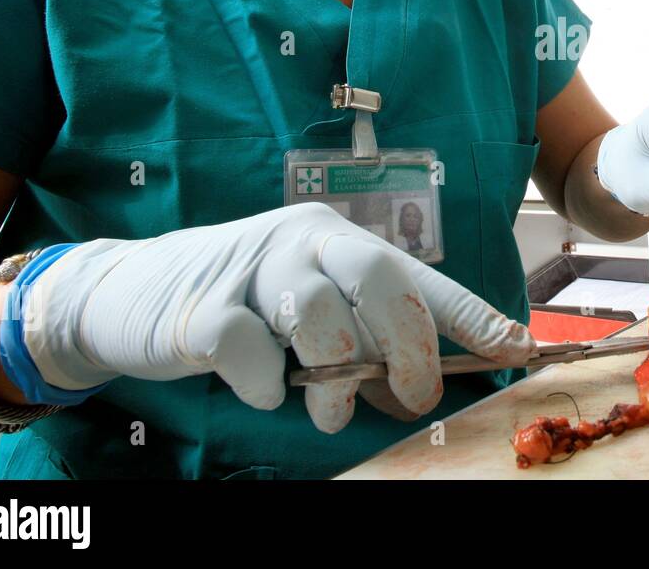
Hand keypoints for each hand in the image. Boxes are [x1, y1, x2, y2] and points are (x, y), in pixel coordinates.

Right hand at [17, 204, 534, 431]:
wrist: (131, 292)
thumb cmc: (242, 304)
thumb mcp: (311, 308)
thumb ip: (364, 335)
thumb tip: (422, 383)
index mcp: (341, 239)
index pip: (422, 275)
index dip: (472, 314)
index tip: (517, 347)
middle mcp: (305, 238)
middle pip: (383, 279)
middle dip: (411, 347)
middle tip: (414, 398)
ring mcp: (252, 266)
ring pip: (321, 315)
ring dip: (337, 379)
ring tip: (331, 410)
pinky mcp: (201, 307)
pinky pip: (249, 350)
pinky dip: (263, 385)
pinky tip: (262, 390)